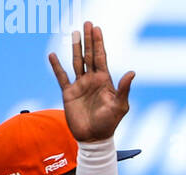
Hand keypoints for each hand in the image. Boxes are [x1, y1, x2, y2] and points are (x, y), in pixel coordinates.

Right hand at [49, 22, 133, 141]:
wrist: (93, 139)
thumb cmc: (109, 124)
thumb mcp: (120, 106)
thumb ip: (123, 89)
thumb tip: (132, 72)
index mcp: (105, 82)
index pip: (101, 58)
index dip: (99, 43)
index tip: (97, 29)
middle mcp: (92, 81)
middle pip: (89, 55)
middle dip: (88, 40)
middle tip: (87, 23)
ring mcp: (80, 85)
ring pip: (77, 62)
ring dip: (75, 47)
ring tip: (74, 32)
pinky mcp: (68, 93)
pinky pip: (61, 76)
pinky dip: (56, 66)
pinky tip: (52, 55)